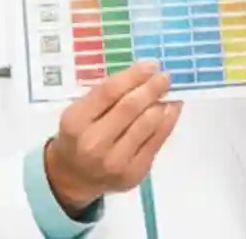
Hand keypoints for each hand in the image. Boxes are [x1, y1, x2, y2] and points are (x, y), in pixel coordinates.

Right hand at [44, 61, 182, 217]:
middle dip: (152, 88)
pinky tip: (171, 110)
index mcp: (76, 122)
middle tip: (165, 77)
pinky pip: (157, 141)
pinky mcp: (134, 172)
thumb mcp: (80, 112)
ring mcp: (116, 161)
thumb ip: (106, 95)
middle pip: (130, 107)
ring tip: (168, 93)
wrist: (74, 179)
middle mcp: (94, 143)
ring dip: (162, 104)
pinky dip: (168, 122)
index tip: (150, 65)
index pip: (109, 91)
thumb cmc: (79, 136)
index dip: (134, 75)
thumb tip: (144, 75)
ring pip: (147, 124)